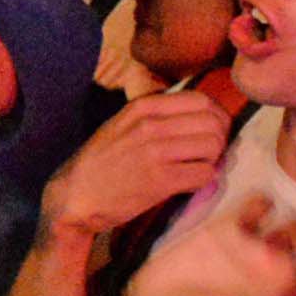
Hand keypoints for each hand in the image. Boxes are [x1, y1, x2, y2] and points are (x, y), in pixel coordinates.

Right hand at [40, 89, 230, 240]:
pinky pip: (205, 174)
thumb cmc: (103, 161)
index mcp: (142, 107)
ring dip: (213, 160)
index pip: (201, 100)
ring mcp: (155, 152)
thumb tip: (200, 114)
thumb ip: (155, 114)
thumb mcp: (122, 124)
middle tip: (208, 153)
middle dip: (219, 139)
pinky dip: (204, 180)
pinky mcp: (160, 181)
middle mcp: (150, 125)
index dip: (217, 116)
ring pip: (213, 147)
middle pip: (213, 123)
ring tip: (198, 167)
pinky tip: (190, 183)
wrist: (76, 194)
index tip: (213, 131)